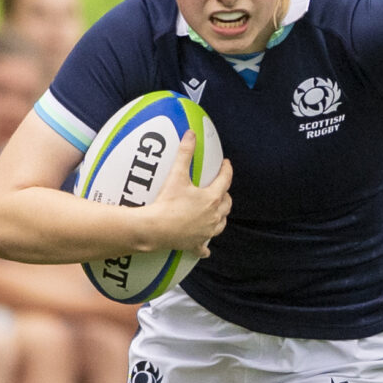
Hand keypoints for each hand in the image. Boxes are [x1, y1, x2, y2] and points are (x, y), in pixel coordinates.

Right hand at [139, 135, 230, 257]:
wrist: (155, 228)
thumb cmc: (167, 202)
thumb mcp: (177, 175)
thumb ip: (185, 153)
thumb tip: (191, 134)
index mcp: (212, 198)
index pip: (225, 180)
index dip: (226, 170)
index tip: (226, 164)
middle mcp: (214, 216)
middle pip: (226, 204)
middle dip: (226, 195)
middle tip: (221, 189)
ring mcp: (206, 232)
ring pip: (221, 224)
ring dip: (221, 217)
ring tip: (217, 213)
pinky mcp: (196, 244)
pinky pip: (204, 247)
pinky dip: (205, 247)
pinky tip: (205, 249)